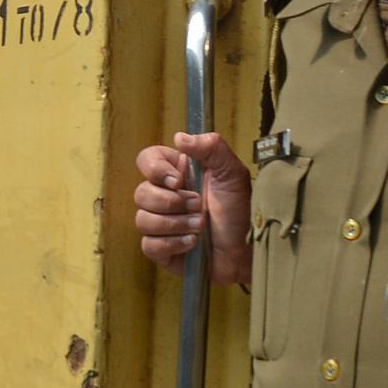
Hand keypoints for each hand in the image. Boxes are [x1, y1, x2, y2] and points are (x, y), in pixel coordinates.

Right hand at [133, 132, 253, 284]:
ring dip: (175, 224)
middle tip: (199, 206)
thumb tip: (179, 137)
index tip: (177, 180)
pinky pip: (149, 245)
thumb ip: (211, 148)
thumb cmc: (240, 210)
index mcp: (177, 173)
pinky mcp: (160, 249)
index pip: (147, 159)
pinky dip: (172, 243)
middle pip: (141, 192)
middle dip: (172, 202)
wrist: (246, 250)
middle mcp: (165, 196)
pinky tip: (192, 243)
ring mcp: (159, 224)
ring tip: (200, 227)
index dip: (155, 169)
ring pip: (143, 219)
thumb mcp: (232, 173)